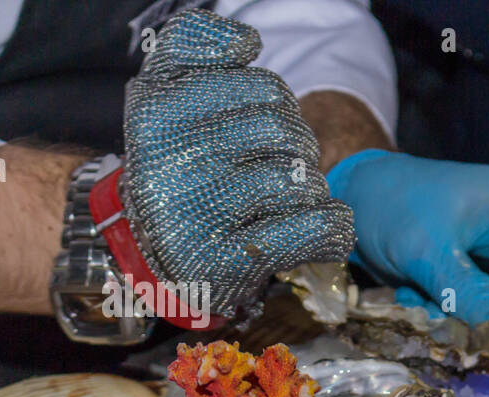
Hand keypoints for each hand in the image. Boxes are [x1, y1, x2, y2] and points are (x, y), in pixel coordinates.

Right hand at [122, 10, 353, 318]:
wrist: (159, 253)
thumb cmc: (181, 164)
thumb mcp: (168, 92)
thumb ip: (193, 44)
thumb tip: (245, 41)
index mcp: (157, 112)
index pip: (260, 87)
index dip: (277, 103)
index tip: (261, 117)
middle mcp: (169, 162)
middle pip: (283, 131)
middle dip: (297, 145)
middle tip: (280, 162)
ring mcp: (197, 214)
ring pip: (298, 181)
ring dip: (310, 189)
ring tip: (288, 199)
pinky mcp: (227, 263)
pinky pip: (310, 229)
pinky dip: (331, 226)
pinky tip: (325, 224)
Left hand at [326, 150, 488, 332]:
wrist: (345, 195)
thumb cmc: (390, 204)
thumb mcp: (425, 248)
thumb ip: (463, 288)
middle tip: (457, 324)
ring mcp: (481, 248)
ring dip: (460, 312)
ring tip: (421, 302)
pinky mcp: (459, 264)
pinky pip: (467, 298)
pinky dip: (442, 305)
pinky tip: (412, 295)